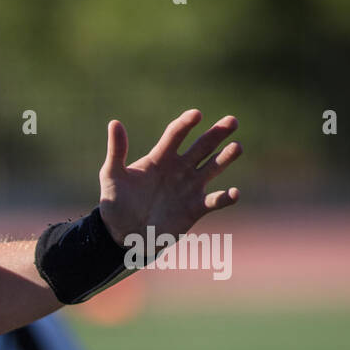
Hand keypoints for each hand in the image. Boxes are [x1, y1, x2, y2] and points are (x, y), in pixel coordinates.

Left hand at [98, 110, 241, 245]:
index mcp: (160, 157)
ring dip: (226, 157)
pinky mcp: (195, 207)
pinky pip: (215, 200)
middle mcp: (179, 168)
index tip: (196, 115)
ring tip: (237, 147)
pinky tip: (234, 193)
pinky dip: (226, 198)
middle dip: (217, 133)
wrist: (122, 234)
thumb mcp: (111, 176)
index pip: (176, 134)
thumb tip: (114, 123)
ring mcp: (189, 187)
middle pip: (202, 146)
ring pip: (213, 168)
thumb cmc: (116, 203)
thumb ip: (116, 151)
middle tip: (233, 121)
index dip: (186, 124)